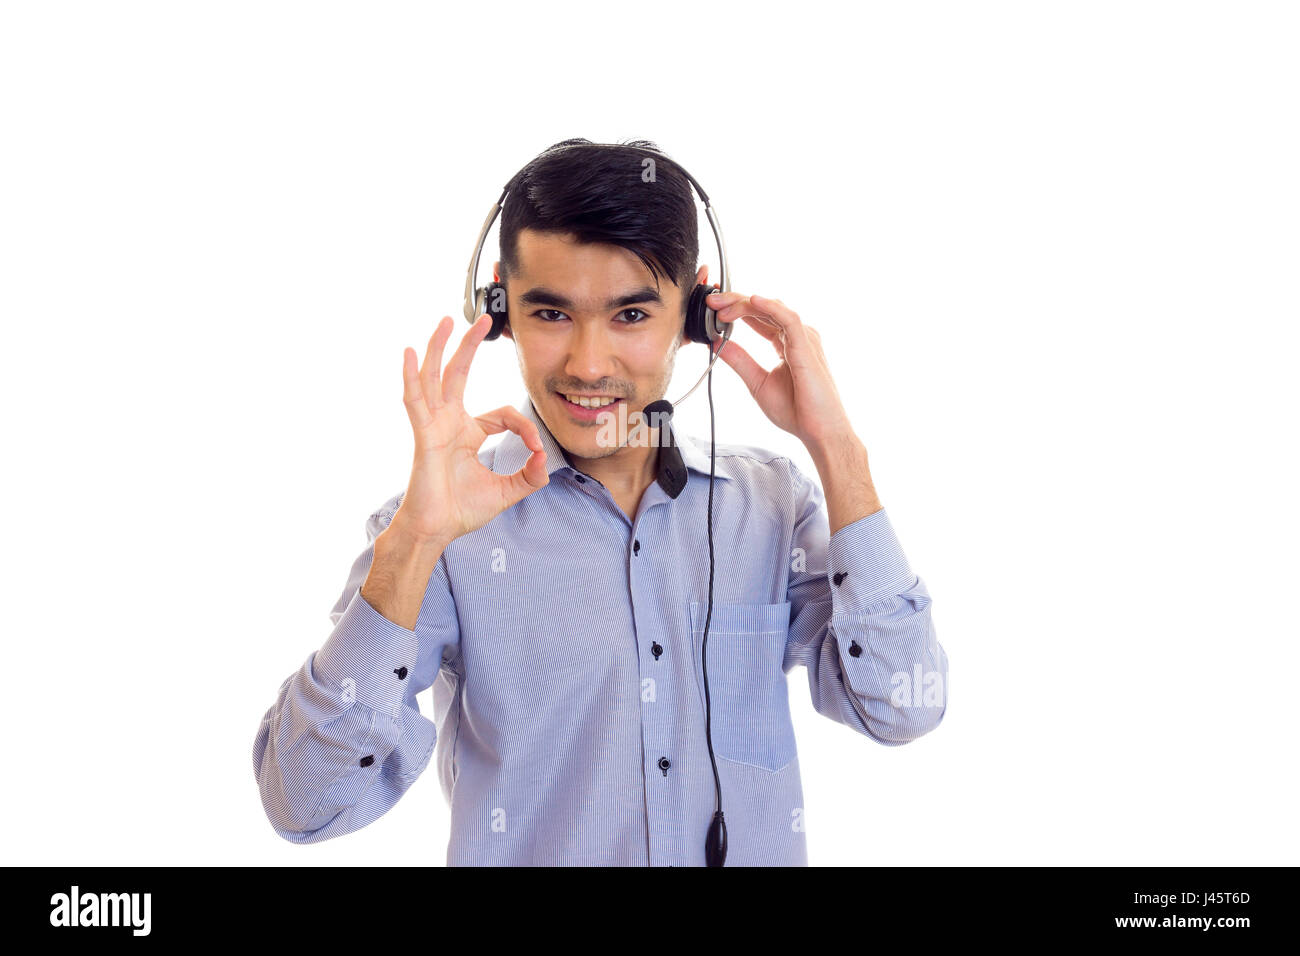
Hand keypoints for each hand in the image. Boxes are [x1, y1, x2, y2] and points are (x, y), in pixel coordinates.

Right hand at [391, 314, 548, 544]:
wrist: (437, 529)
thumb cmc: (461, 510)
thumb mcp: (507, 491)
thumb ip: (530, 476)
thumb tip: (546, 459)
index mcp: (467, 433)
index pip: (503, 414)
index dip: (525, 428)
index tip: (537, 449)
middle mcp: (449, 423)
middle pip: (459, 374)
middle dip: (470, 346)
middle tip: (483, 319)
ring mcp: (434, 426)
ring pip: (435, 378)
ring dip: (439, 348)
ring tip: (445, 322)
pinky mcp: (423, 435)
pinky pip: (416, 400)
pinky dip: (412, 376)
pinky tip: (411, 353)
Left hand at [705, 292, 852, 445]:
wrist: (819, 430)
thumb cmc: (796, 411)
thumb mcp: (757, 382)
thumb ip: (739, 361)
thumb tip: (717, 343)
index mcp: (785, 344)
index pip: (759, 317)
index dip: (736, 309)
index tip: (713, 308)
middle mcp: (796, 337)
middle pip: (764, 308)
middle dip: (736, 301)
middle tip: (712, 301)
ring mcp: (803, 339)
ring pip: (773, 308)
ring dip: (746, 303)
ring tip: (722, 305)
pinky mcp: (806, 346)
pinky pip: (788, 319)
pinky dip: (770, 307)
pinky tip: (752, 301)